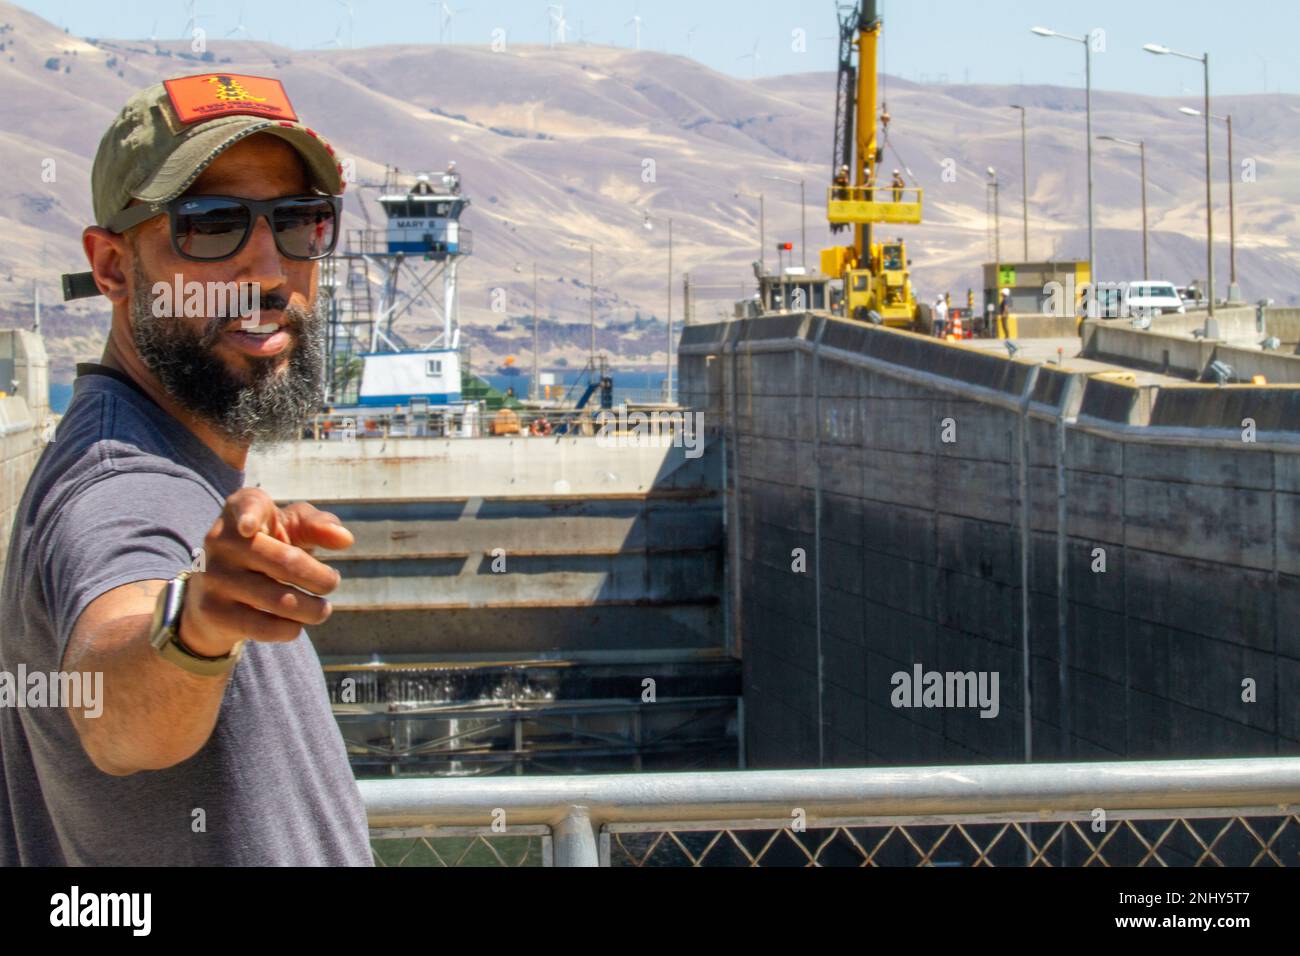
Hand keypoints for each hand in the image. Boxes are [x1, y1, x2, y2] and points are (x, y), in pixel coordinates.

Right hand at [179, 488, 353, 656]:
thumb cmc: (269, 545)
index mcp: (240, 510)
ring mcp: (213, 576)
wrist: (220, 589)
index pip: (246, 507)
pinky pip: (263, 627)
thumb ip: (318, 525)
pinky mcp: (212, 610)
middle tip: (331, 583)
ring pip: (281, 601)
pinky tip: (296, 625)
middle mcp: (220, 539)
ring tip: (322, 609)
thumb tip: (345, 539)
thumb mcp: (291, 527)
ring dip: (314, 610)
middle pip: (288, 563)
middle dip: (322, 579)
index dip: (248, 517)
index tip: (249, 528)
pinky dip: (290, 629)